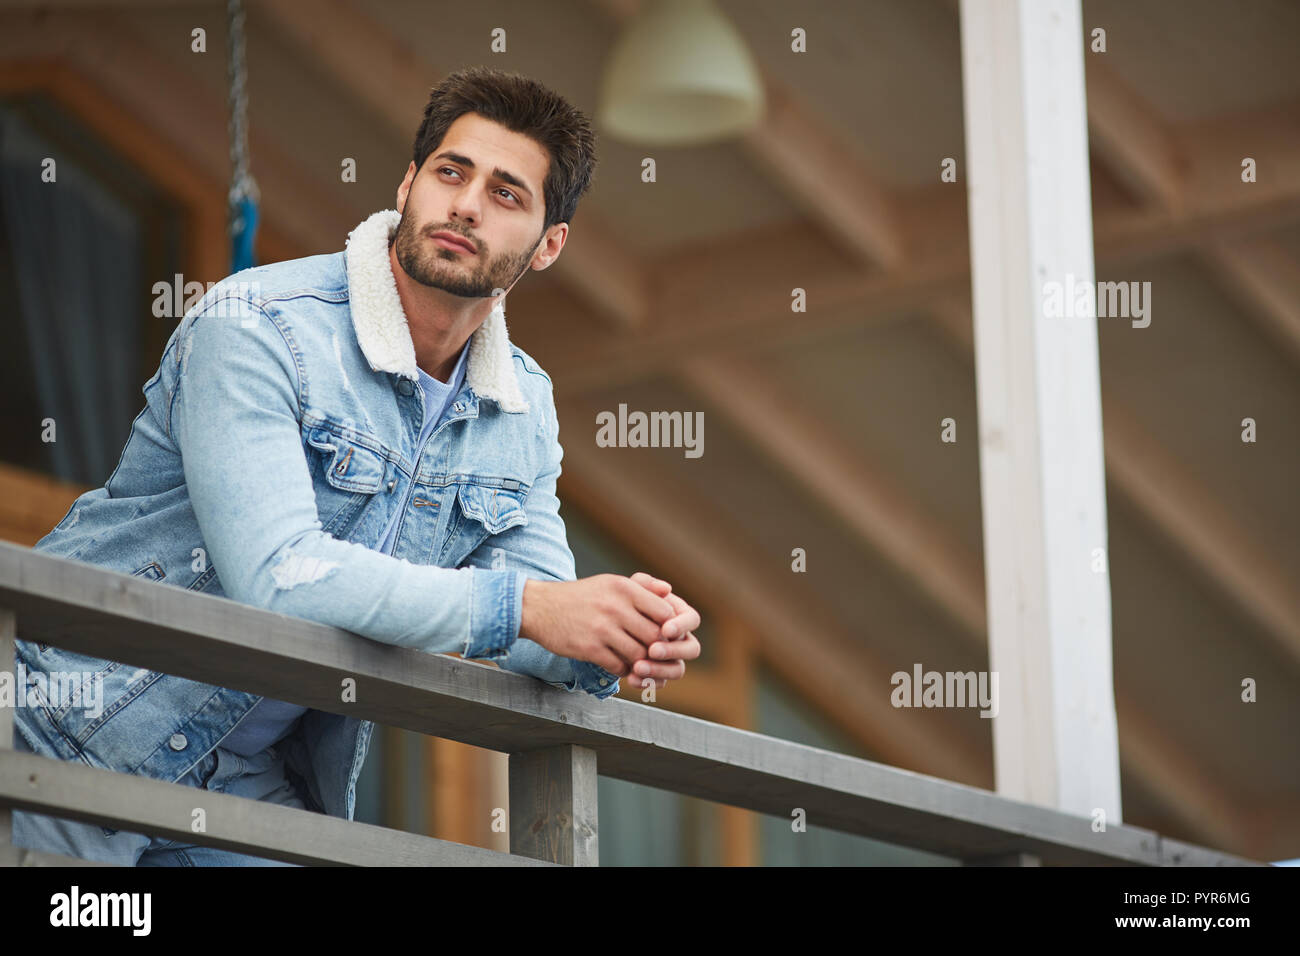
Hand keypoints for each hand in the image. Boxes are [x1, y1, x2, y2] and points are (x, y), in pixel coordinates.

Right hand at [519, 573, 674, 677]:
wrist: (540, 607)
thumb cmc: (580, 596)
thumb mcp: (610, 583)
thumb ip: (642, 586)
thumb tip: (669, 590)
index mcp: (624, 588)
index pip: (665, 613)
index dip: (669, 628)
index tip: (664, 635)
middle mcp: (615, 607)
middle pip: (654, 637)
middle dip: (657, 649)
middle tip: (654, 654)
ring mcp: (602, 629)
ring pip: (638, 654)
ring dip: (641, 662)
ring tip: (637, 661)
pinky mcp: (589, 648)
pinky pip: (618, 666)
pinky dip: (623, 670)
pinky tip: (620, 665)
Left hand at [622, 572, 700, 688]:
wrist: (601, 623)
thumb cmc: (621, 602)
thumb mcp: (629, 590)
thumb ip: (646, 585)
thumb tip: (665, 588)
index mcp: (678, 615)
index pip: (692, 620)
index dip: (682, 625)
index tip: (666, 629)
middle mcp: (679, 638)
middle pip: (691, 648)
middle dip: (673, 650)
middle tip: (653, 650)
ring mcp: (671, 659)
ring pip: (678, 669)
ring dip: (660, 670)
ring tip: (638, 667)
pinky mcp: (657, 674)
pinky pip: (660, 683)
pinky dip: (646, 682)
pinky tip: (631, 678)